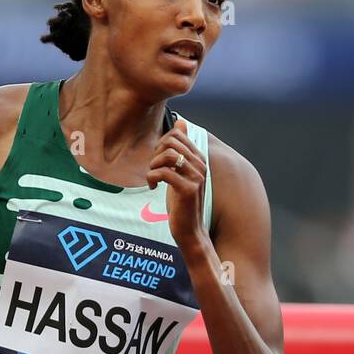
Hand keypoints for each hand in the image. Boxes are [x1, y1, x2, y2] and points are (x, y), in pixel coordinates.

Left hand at [146, 118, 206, 250]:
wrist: (190, 231)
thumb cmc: (182, 204)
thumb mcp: (179, 173)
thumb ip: (180, 150)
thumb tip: (181, 121)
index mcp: (199, 159)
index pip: (177, 134)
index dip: (161, 144)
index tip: (158, 161)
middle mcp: (200, 165)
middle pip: (171, 141)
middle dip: (156, 153)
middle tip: (154, 169)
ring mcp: (196, 177)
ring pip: (168, 155)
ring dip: (153, 165)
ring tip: (153, 178)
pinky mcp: (188, 190)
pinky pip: (163, 173)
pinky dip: (152, 177)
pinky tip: (154, 187)